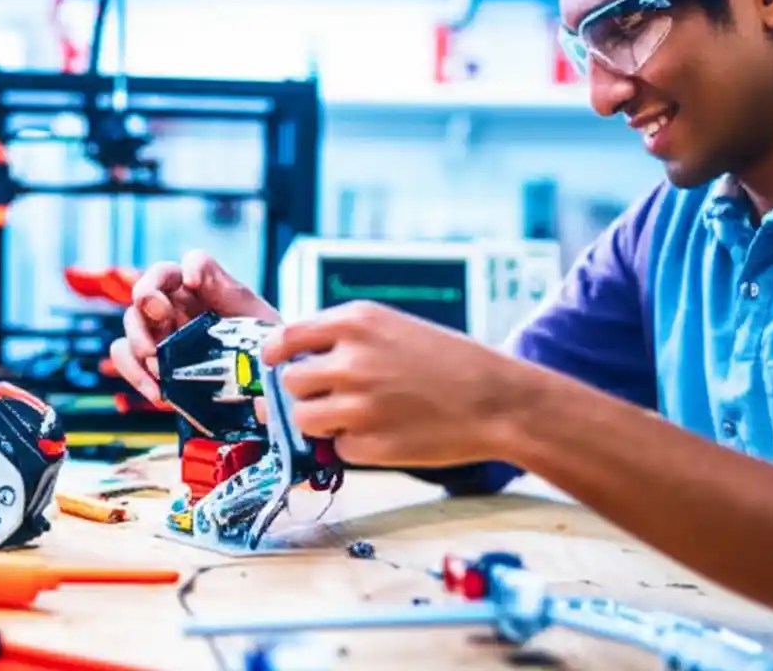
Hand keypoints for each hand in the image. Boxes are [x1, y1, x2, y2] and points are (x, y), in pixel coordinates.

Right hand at [110, 250, 279, 400]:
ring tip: (158, 365)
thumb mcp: (263, 326)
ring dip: (138, 339)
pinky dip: (134, 373)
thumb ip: (235, 296)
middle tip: (161, 316)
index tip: (193, 282)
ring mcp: (160, 332)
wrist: (257, 396)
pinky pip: (125, 357)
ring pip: (131, 320)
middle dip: (148, 296)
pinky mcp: (149, 361)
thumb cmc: (263, 356)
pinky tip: (158, 393)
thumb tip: (200, 280)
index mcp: (209, 290)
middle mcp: (180, 305)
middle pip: (150, 285)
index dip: (192, 267)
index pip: (195, 262)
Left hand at [259, 301, 525, 467]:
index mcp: (356, 323)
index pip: (286, 337)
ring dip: (321, 422)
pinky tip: (387, 433)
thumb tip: (295, 363)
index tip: (273, 363)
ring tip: (358, 417)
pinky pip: (338, 448)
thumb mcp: (396, 328)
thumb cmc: (452, 363)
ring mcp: (356, 405)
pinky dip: (353, 446)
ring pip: (303, 419)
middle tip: (333, 396)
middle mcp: (350, 360)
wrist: (498, 400)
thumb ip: (346, 340)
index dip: (276, 354)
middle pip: (291, 383)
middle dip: (305, 392)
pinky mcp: (368, 444)